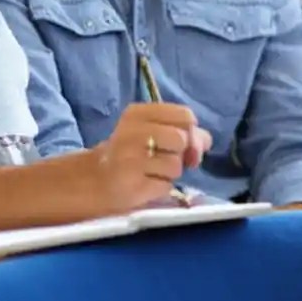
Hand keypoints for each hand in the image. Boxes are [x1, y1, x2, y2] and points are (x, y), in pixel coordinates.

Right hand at [90, 103, 211, 214]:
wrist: (95, 181)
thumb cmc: (132, 152)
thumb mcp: (155, 131)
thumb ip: (186, 131)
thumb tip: (206, 142)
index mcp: (137, 113)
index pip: (185, 115)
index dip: (191, 131)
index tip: (181, 140)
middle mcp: (131, 132)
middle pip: (183, 139)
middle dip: (180, 153)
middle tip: (162, 157)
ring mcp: (129, 159)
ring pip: (176, 165)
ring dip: (170, 172)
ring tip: (149, 171)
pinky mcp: (131, 185)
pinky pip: (166, 185)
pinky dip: (161, 187)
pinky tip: (144, 183)